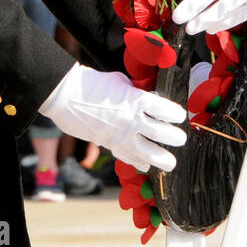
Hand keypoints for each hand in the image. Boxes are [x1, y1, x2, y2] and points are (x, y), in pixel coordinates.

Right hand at [40, 62, 186, 172]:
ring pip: (149, 153)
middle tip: (180, 139)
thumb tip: (149, 97)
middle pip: (163, 134)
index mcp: (136, 100)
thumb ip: (136, 92)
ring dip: (163, 159)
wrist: (66, 97)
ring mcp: (121, 136)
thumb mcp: (120, 81)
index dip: (176, 114)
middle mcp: (132, 120)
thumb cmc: (93, 84)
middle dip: (176, 138)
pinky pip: (129, 158)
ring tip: (170, 163)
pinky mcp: (110, 145)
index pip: (165, 110)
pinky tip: (145, 164)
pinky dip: (139, 162)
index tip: (180, 116)